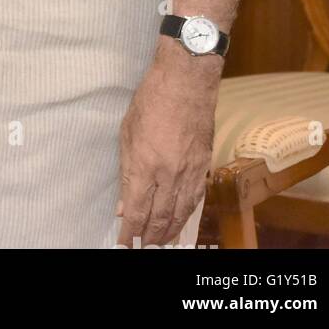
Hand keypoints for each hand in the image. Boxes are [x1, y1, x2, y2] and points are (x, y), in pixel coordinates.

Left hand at [115, 47, 217, 246]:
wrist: (186, 82)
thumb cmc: (150, 100)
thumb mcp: (127, 132)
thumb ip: (126, 171)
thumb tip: (125, 203)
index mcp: (145, 164)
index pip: (137, 210)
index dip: (130, 231)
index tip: (124, 242)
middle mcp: (169, 174)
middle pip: (159, 217)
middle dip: (149, 236)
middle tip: (141, 246)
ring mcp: (190, 172)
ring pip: (180, 213)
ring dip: (168, 232)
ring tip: (159, 242)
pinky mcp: (204, 166)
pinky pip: (194, 199)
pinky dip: (185, 215)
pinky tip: (179, 221)